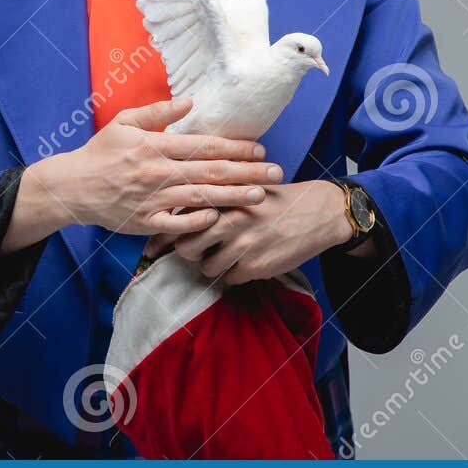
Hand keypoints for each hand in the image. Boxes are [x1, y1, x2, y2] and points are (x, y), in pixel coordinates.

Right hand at [16, 95, 283, 241]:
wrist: (72, 187)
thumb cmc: (100, 152)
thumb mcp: (124, 122)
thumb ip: (158, 113)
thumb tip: (191, 102)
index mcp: (154, 146)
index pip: (203, 146)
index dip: (234, 148)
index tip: (259, 148)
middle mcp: (157, 172)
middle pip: (210, 172)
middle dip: (247, 172)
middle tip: (275, 172)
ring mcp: (152, 199)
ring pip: (201, 198)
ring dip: (234, 197)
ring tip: (261, 195)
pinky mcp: (146, 222)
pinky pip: (178, 223)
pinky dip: (199, 220)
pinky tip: (220, 216)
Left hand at [145, 178, 348, 284]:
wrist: (316, 212)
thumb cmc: (273, 199)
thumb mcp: (240, 189)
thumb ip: (210, 198)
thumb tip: (174, 213)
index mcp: (220, 199)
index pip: (179, 220)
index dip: (161, 237)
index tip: (150, 249)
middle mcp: (228, 220)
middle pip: (186, 248)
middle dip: (189, 252)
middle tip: (200, 250)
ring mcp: (242, 245)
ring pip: (208, 268)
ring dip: (213, 265)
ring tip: (228, 255)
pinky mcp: (256, 265)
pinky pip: (231, 278)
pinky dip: (235, 274)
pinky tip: (247, 261)